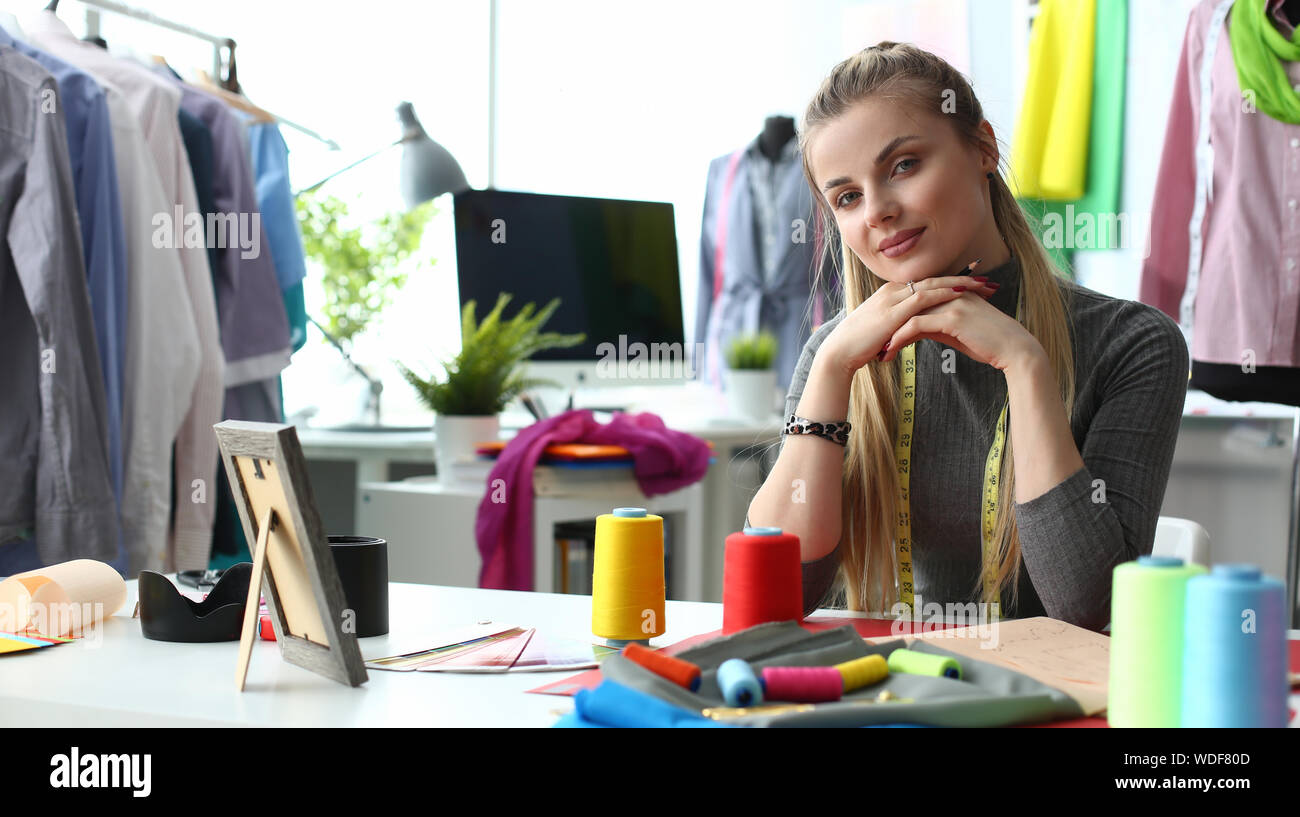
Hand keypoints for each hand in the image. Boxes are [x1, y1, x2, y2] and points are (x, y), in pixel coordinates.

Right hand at [819, 260, 996, 376]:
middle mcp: (893, 290)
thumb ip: (901, 326)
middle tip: (988, 279)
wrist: (839, 352)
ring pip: (933, 285)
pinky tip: (962, 294)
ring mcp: (893, 298)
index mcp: (892, 293)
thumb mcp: (884, 331)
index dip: (953, 283)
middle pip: (935, 279)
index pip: (928, 284)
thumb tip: (915, 332)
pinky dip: (944, 293)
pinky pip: (924, 297)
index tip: (975, 285)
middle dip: (963, 279)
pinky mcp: (894, 310)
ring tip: (983, 285)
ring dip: (960, 284)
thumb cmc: (860, 346)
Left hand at [875, 282, 1039, 372]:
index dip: (896, 319)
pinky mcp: (952, 317)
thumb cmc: (988, 344)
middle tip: (873, 343)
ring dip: (889, 334)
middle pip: (908, 305)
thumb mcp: (956, 332)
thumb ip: (935, 326)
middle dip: (888, 326)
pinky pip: (916, 325)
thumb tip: (913, 331)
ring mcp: (951, 303)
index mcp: (951, 293)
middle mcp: (950, 293)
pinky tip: (890, 352)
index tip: (881, 336)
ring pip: (908, 314)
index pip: (915, 301)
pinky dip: (899, 338)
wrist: (1015, 350)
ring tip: (878, 353)